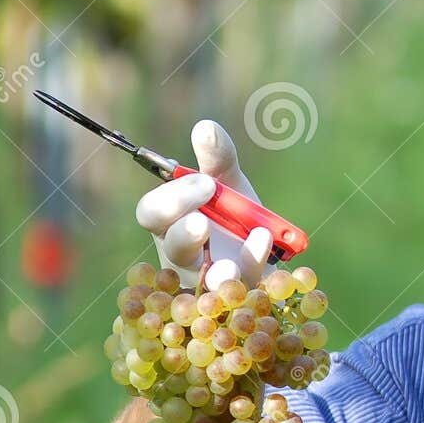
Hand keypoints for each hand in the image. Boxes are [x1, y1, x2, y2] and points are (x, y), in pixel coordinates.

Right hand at [134, 120, 273, 291]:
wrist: (271, 254)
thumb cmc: (235, 217)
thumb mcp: (228, 185)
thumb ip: (218, 159)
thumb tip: (205, 127)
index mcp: (171, 224)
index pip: (152, 213)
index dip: (173, 200)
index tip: (205, 183)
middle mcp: (183, 256)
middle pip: (169, 247)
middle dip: (184, 233)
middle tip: (204, 219)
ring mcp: (210, 281)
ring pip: (203, 281)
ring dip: (216, 267)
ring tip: (227, 257)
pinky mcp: (238, 296)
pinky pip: (243, 284)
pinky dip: (252, 261)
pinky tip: (263, 239)